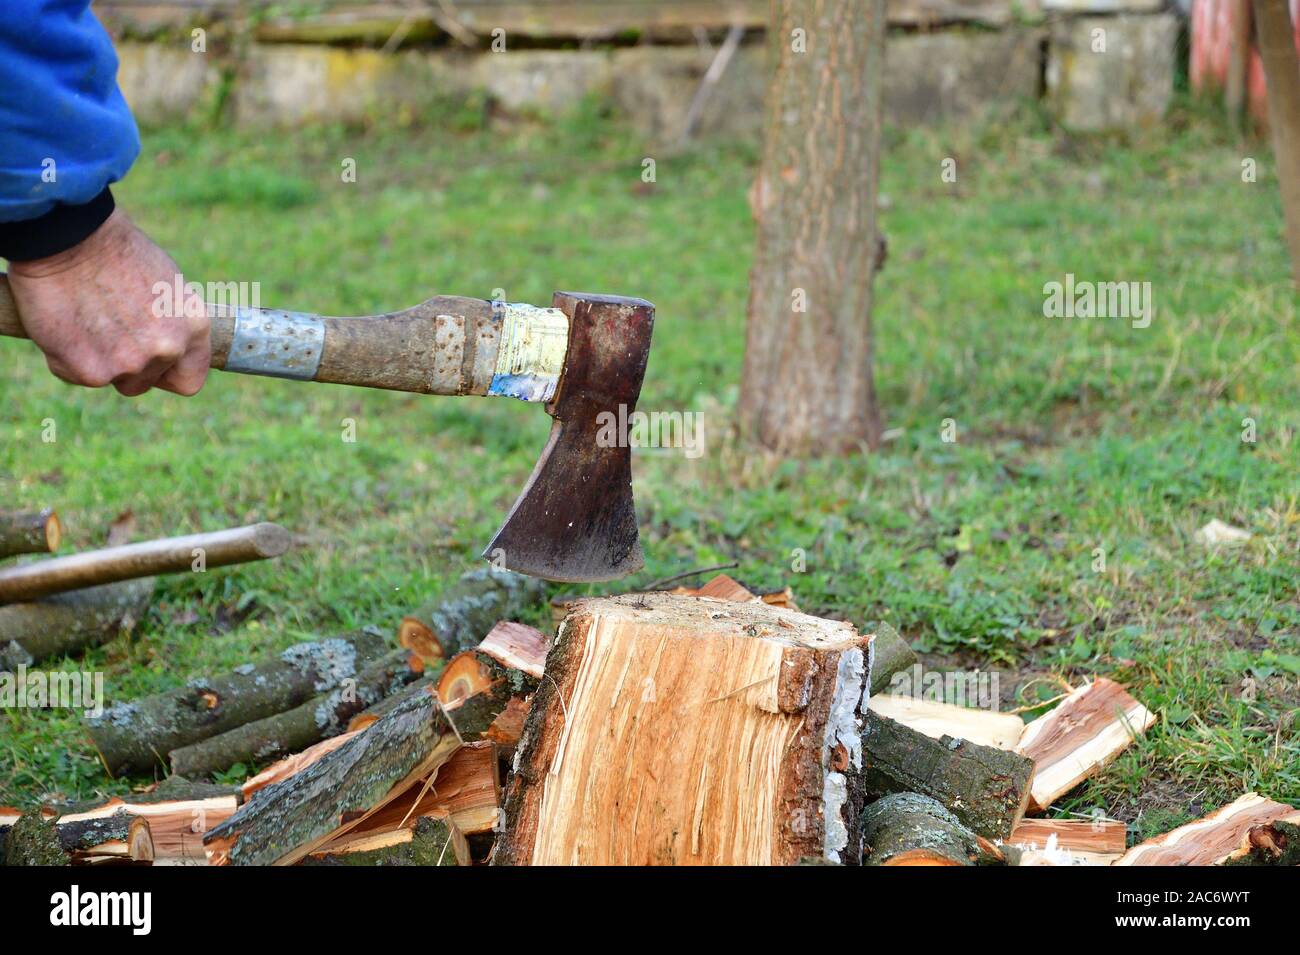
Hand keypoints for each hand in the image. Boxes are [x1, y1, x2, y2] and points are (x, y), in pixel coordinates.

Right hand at [7, 210, 209, 395]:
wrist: (67, 234)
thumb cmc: (113, 249)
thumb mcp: (165, 283)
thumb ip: (170, 322)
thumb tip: (166, 345)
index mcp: (193, 327)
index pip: (189, 379)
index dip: (167, 373)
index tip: (150, 362)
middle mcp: (169, 349)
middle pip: (145, 381)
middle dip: (125, 363)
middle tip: (104, 327)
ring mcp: (130, 364)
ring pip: (112, 379)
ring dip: (97, 359)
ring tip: (85, 318)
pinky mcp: (90, 371)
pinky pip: (75, 375)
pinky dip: (65, 356)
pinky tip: (63, 322)